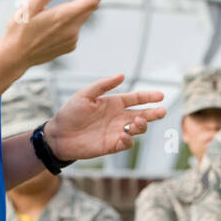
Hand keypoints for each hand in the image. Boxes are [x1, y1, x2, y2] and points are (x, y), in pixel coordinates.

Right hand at [0, 0, 110, 68]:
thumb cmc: (19, 31)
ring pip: (81, 16)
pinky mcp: (69, 46)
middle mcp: (72, 30)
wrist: (15, 57)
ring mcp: (72, 40)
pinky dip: (69, 19)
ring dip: (75, 5)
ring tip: (52, 5)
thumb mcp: (29, 6)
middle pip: (89, 6)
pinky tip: (51, 22)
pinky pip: (75, 27)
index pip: (93, 0)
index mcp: (64, 17)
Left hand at [43, 75, 165, 161]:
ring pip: (138, 129)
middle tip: (162, 111)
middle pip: (142, 114)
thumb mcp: (85, 94)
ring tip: (138, 121)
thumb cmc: (70, 113)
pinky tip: (125, 134)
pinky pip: (126, 143)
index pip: (136, 98)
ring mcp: (116, 131)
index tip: (161, 95)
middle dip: (154, 113)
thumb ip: (103, 85)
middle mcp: (118, 117)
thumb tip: (122, 75)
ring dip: (142, 125)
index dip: (149, 96)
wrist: (58, 135)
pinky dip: (129, 139)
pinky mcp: (112, 145)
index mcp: (114, 103)